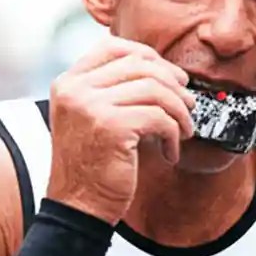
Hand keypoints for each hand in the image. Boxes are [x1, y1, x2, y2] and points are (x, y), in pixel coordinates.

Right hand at [43, 37, 194, 224]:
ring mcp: (90, 106)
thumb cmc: (90, 166)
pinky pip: (159, 117)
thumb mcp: (89, 117)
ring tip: (183, 130)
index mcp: (68, 83)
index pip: (113, 47)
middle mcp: (75, 89)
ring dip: (179, 110)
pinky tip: (170, 151)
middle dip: (172, 82)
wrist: (77, 207)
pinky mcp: (111, 127)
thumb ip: (110, 91)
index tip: (170, 77)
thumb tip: (161, 71)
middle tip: (188, 104)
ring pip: (155, 88)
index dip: (149, 57)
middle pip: (139, 64)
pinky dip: (173, 134)